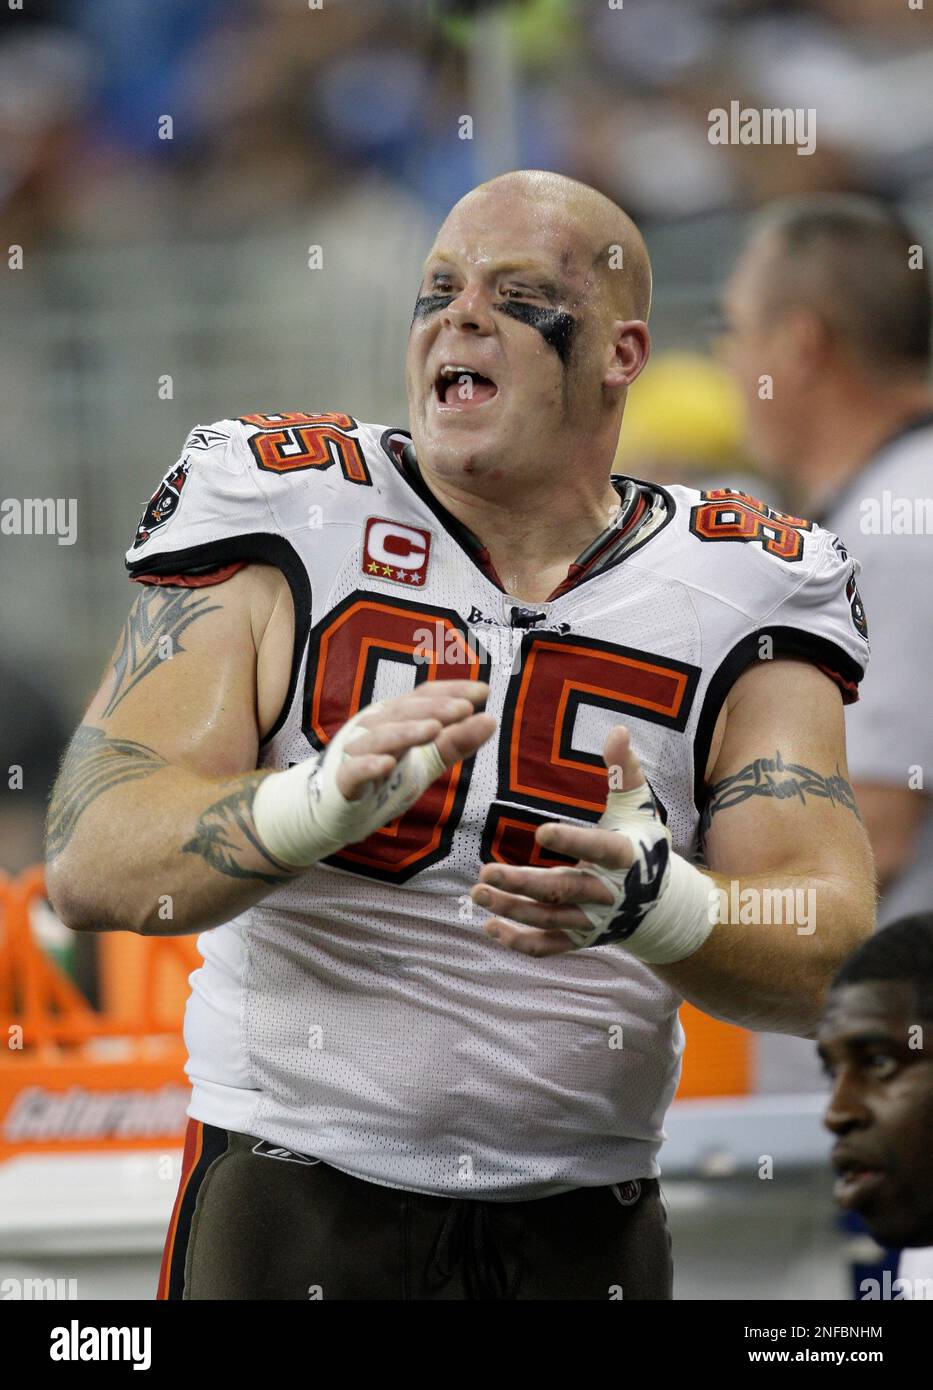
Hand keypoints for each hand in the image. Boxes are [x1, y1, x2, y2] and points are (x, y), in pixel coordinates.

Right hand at [336, 679, 494, 801]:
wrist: (335, 812)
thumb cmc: (383, 779)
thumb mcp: (427, 761)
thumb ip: (456, 742)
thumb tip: (491, 719)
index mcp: (394, 718)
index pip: (423, 697)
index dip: (450, 691)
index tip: (483, 692)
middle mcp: (374, 727)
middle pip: (403, 712)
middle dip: (434, 709)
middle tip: (465, 708)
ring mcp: (355, 752)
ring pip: (381, 737)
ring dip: (407, 731)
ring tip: (435, 730)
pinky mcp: (342, 781)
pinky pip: (354, 770)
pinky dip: (369, 765)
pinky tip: (388, 764)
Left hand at [468, 725, 644, 955]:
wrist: (661, 903)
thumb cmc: (642, 843)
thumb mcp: (637, 805)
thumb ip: (624, 770)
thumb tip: (616, 728)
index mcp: (625, 856)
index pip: (599, 849)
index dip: (573, 842)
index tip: (540, 831)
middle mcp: (609, 893)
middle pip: (563, 891)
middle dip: (524, 884)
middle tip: (486, 873)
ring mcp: (593, 920)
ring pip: (550, 920)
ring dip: (513, 910)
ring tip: (478, 893)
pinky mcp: (580, 938)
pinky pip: (548, 946)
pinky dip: (519, 942)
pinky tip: (489, 927)